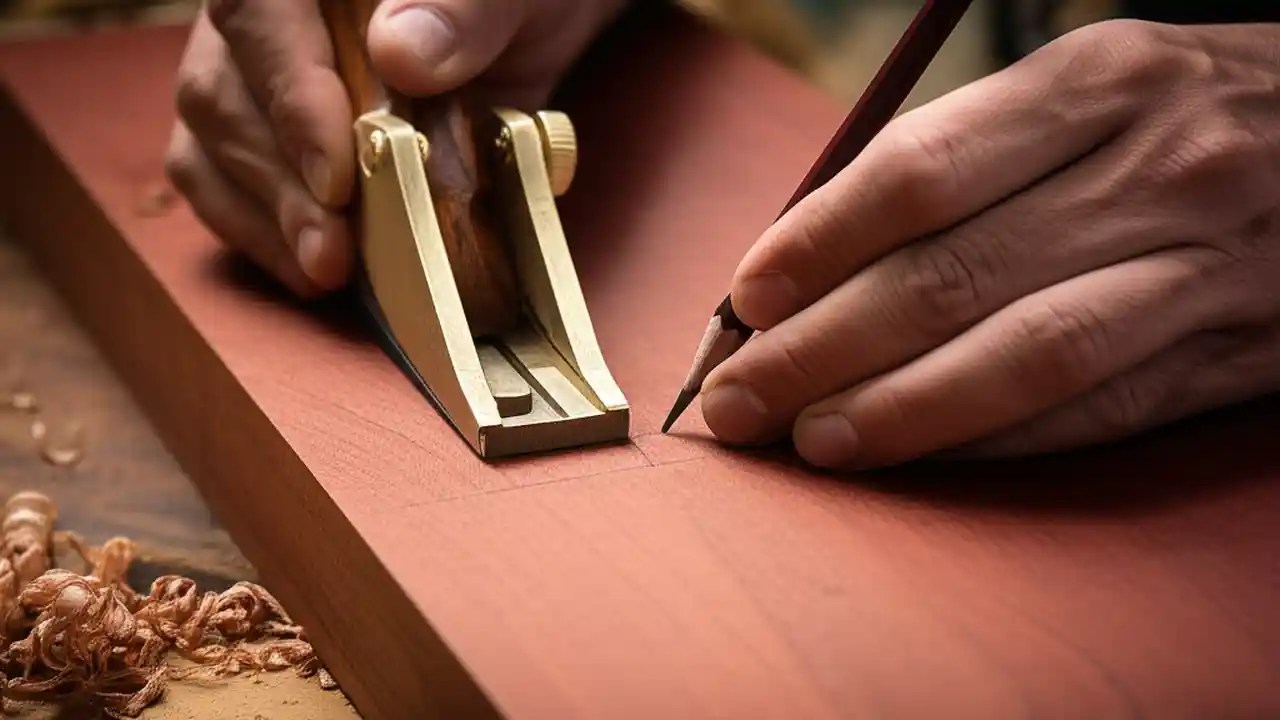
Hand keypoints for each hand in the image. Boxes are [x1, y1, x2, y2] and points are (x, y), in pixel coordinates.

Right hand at [165, 0, 622, 297]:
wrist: (524, 25)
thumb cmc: (519, 2)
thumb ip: (468, 11)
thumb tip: (400, 56)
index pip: (257, 12)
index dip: (290, 96)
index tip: (335, 174)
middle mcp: (266, 15)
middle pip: (223, 89)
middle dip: (280, 183)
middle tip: (332, 252)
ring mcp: (253, 71)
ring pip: (210, 140)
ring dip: (267, 217)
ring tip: (325, 269)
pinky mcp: (262, 130)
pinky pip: (219, 181)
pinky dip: (260, 232)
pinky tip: (309, 270)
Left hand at [701, 20, 1279, 469]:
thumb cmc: (1187, 111)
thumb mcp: (1087, 90)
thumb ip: (965, 159)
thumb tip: (815, 255)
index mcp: (1099, 81)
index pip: (921, 173)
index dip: (819, 244)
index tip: (745, 301)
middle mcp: (1157, 169)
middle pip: (952, 275)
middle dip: (823, 347)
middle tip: (739, 397)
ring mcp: (1206, 267)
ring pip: (1024, 356)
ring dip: (900, 410)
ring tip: (810, 441)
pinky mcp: (1237, 353)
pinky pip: (1098, 410)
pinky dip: (994, 441)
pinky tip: (918, 457)